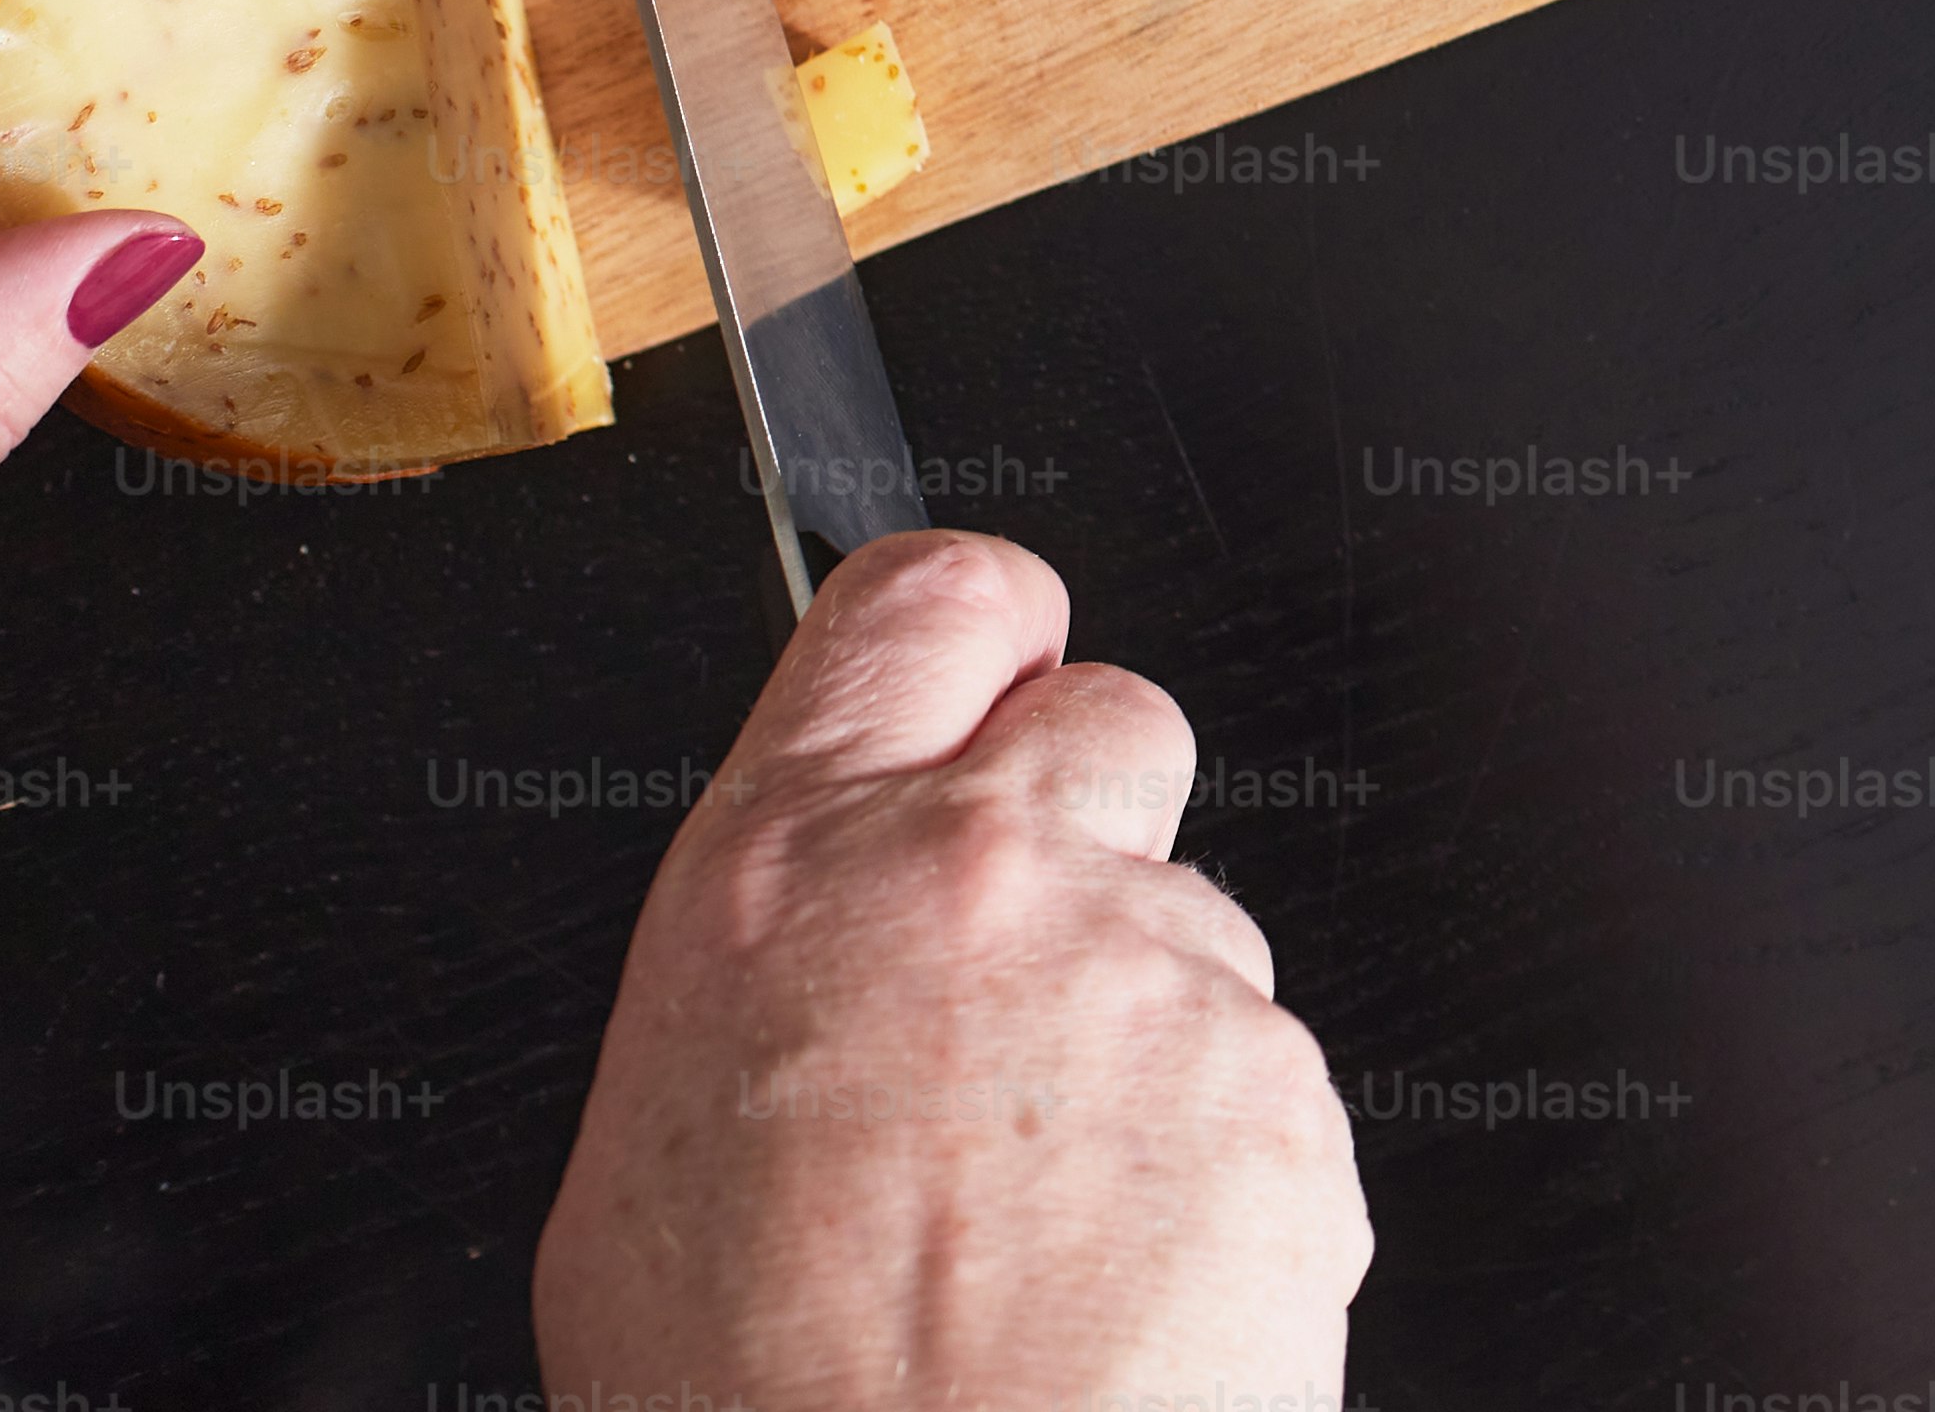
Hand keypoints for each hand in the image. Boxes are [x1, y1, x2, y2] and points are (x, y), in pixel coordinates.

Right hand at [538, 529, 1373, 1411]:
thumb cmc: (763, 1407)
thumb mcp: (648, 1171)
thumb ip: (768, 991)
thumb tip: (808, 974)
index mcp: (787, 878)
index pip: (917, 603)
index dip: (975, 627)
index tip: (993, 665)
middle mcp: (988, 882)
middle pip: (1109, 718)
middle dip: (1088, 818)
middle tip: (1028, 980)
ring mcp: (1159, 974)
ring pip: (1195, 933)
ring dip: (1147, 1039)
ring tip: (1044, 1222)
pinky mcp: (1286, 1085)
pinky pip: (1266, 1086)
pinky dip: (1219, 1165)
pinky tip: (1124, 1284)